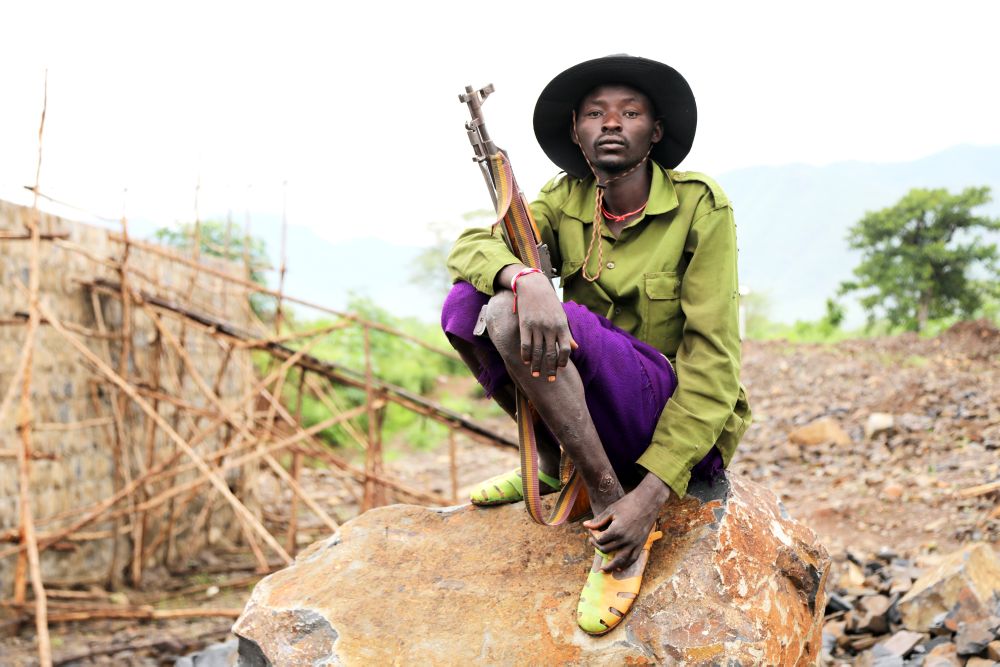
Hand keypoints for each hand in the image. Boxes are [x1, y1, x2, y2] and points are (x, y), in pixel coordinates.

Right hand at [498, 265, 574, 379]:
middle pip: (550, 353)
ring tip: (535, 374)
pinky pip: (525, 344)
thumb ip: (567, 333)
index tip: (561, 369)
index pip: (565, 348)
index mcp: (561, 325)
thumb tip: (575, 348)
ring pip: (537, 352)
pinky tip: (526, 362)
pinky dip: (525, 355)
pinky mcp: (524, 325)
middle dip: (550, 369)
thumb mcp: (561, 316)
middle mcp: (550, 327)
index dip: (563, 361)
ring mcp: (537, 327)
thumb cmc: (549, 302)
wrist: (533, 286)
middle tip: (550, 380)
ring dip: (536, 365)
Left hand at [582, 474, 670, 571]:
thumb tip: (585, 525)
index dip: (593, 536)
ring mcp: (634, 543)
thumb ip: (598, 520)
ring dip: (611, 566)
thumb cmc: (628, 503)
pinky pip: (633, 558)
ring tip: (604, 570)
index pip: (600, 540)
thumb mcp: (611, 510)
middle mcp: (625, 540)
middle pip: (607, 549)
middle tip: (593, 541)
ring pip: (620, 560)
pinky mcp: (641, 544)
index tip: (592, 530)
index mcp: (617, 530)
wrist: (648, 501)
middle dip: (597, 546)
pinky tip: (620, 567)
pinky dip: (626, 564)